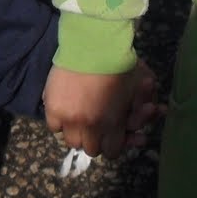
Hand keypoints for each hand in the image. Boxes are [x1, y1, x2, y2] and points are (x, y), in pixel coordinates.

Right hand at [44, 60, 162, 157]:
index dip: (112, 145)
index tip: (111, 137)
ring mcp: (69, 119)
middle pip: (91, 149)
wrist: (93, 45)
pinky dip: (60, 121)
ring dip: (77, 133)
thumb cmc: (118, 66)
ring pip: (71, 141)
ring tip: (80, 121)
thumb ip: (134, 115)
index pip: (112, 152)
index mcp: (112, 123)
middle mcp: (90, 126)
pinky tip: (67, 111)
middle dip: (95, 140)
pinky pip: (54, 127)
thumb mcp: (134, 93)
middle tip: (96, 128)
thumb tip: (144, 124)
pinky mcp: (53, 108)